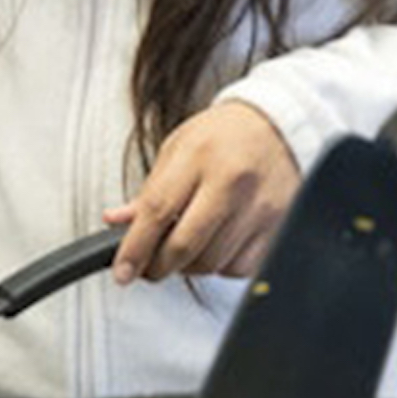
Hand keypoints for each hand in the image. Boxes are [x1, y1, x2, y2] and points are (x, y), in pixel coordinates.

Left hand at [105, 101, 300, 282]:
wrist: (279, 126)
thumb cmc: (225, 135)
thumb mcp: (179, 148)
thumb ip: (150, 189)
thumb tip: (117, 222)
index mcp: (199, 155)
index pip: (158, 211)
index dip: (135, 248)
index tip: (123, 271)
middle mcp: (232, 181)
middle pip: (185, 245)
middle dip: (158, 266)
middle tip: (150, 265)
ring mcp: (258, 206)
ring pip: (212, 263)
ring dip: (190, 265)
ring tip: (188, 246)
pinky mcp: (278, 226)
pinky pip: (240, 268)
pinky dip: (222, 266)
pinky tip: (218, 245)